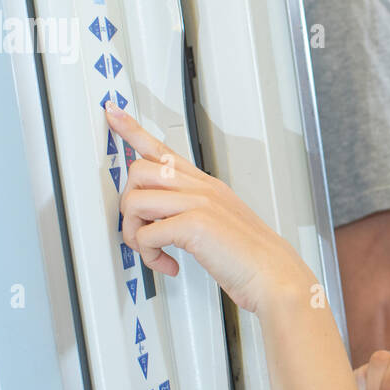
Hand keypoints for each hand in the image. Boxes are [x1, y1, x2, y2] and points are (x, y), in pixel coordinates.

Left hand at [104, 104, 311, 313]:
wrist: (274, 275)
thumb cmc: (251, 258)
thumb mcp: (223, 224)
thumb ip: (193, 212)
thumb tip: (160, 219)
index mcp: (207, 186)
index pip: (163, 150)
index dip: (134, 130)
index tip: (115, 114)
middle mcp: (201, 189)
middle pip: (138, 172)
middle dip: (129, 205)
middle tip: (141, 230)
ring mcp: (198, 204)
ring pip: (135, 201)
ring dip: (134, 233)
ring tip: (153, 251)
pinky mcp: (194, 225)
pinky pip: (147, 234)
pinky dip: (149, 255)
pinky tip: (167, 264)